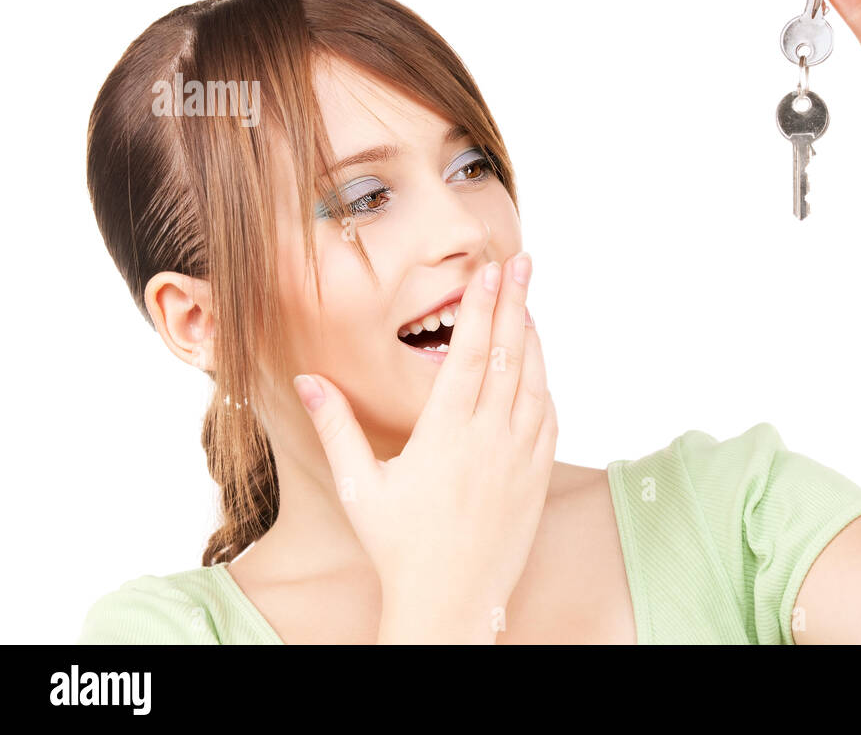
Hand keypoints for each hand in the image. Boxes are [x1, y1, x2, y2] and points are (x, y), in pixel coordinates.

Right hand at [292, 253, 557, 637]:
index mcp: (446, 434)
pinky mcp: (537, 477)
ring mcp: (520, 457)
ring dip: (532, 338)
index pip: (471, 354)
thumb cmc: (399, 547)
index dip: (483, 307)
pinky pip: (548, 417)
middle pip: (509, 355)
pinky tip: (537, 368)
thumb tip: (307, 378)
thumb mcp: (358, 487)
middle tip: (522, 262)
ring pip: (534, 382)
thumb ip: (336, 427)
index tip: (491, 270)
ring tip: (527, 302)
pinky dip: (543, 384)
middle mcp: (490, 439)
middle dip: (515, 302)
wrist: (452, 603)